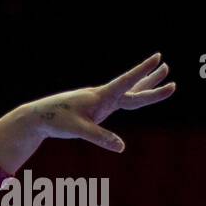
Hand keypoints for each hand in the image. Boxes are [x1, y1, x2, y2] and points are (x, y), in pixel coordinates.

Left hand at [24, 52, 175, 152]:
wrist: (38, 116)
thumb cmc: (56, 120)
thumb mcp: (78, 130)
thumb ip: (100, 137)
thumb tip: (122, 147)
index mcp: (100, 96)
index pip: (126, 82)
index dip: (142, 71)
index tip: (158, 58)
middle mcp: (103, 96)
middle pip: (133, 88)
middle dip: (151, 80)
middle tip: (167, 68)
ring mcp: (100, 102)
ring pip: (128, 92)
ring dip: (145, 84)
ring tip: (162, 73)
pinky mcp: (95, 108)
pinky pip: (119, 102)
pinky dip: (132, 98)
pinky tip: (135, 97)